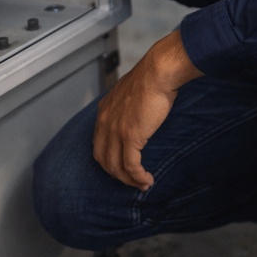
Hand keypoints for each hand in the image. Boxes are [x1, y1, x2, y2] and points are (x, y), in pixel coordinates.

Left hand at [93, 30, 202, 189]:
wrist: (157, 73)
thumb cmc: (150, 78)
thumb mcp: (129, 90)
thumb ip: (126, 104)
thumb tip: (135, 112)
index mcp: (104, 111)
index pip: (99, 143)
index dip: (109, 158)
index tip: (122, 165)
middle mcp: (105, 123)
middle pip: (103, 159)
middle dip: (116, 174)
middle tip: (131, 179)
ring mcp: (116, 131)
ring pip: (116, 167)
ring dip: (129, 180)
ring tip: (142, 183)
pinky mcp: (131, 137)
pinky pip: (131, 166)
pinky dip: (138, 177)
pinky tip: (147, 180)